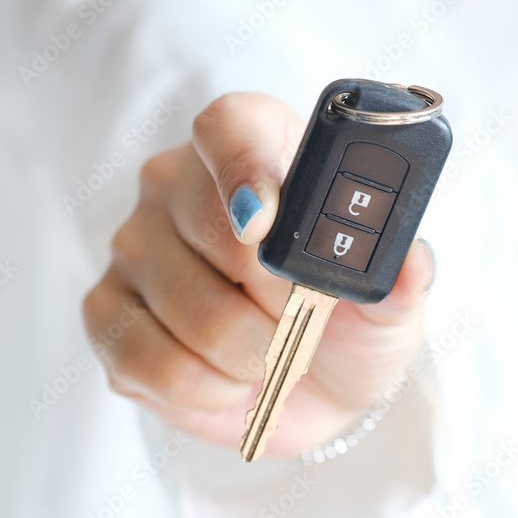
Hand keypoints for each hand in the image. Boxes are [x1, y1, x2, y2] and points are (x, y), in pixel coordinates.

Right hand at [83, 93, 434, 457]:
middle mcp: (178, 185)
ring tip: (271, 350)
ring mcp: (134, 246)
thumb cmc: (347, 320)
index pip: (229, 127)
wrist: (313, 387)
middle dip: (280, 298)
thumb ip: (400, 275)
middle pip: (214, 228)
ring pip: (193, 312)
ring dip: (254, 354)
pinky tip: (228, 379)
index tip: (268, 222)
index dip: (245, 166)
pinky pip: (152, 361)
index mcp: (254, 148)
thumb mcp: (389, 299)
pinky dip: (209, 389)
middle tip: (306, 317)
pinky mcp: (105, 312)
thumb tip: (412, 262)